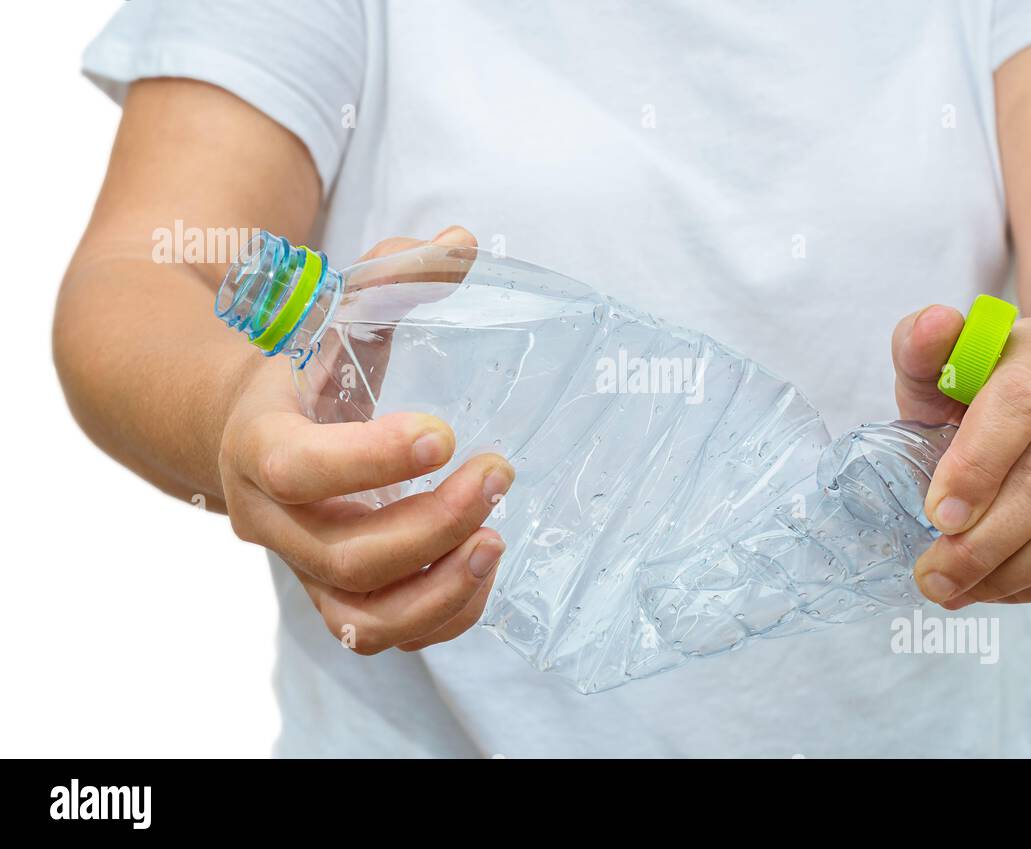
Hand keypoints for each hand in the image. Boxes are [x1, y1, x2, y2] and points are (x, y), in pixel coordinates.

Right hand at [218, 227, 515, 652]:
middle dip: (432, 523)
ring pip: (360, 616)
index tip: (445, 432)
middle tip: (499, 472)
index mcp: (258, 443)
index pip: (300, 468)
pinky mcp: (336, 595)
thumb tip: (464, 243)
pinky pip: (382, 634)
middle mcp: (270, 520)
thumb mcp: (334, 316)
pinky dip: (441, 617)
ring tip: (498, 539)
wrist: (246, 432)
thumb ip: (393, 276)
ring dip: (439, 589)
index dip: (370, 460)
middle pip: (345, 554)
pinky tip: (484, 569)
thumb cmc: (307, 373)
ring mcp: (302, 567)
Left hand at [892, 305, 1030, 606]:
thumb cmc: (982, 389)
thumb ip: (920, 347)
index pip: (1022, 404)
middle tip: (933, 575)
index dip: (977, 467)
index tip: (936, 515)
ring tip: (957, 589)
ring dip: (1012, 575)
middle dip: (983, 542)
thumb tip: (932, 323)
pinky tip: (1003, 586)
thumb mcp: (942, 364)